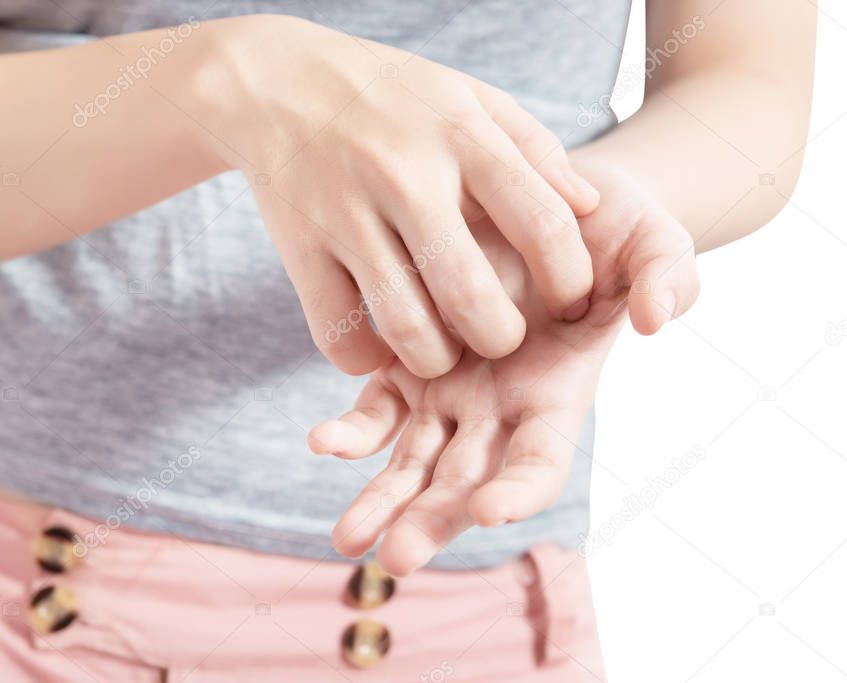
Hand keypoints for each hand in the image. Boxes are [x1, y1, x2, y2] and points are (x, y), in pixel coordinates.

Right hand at [201, 15, 599, 377]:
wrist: (273, 83)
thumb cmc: (387, 97)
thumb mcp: (468, 96)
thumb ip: (534, 149)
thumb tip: (587, 208)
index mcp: (461, 137)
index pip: (542, 225)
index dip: (569, 280)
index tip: (567, 301)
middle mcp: (406, 178)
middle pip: (474, 298)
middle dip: (502, 339)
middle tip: (500, 335)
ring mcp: (347, 217)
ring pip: (407, 330)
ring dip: (436, 360)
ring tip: (443, 350)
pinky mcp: (300, 251)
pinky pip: (340, 335)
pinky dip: (366, 357)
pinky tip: (381, 341)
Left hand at [308, 154, 699, 575]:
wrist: (549, 202)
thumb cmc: (615, 232)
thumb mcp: (656, 245)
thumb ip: (666, 280)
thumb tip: (654, 320)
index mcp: (558, 395)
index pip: (539, 462)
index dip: (518, 491)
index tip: (488, 509)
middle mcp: (499, 408)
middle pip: (463, 481)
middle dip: (431, 521)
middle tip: (397, 558)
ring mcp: (448, 390)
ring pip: (411, 460)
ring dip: (381, 501)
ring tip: (349, 540)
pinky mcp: (407, 362)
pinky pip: (376, 407)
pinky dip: (353, 429)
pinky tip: (324, 444)